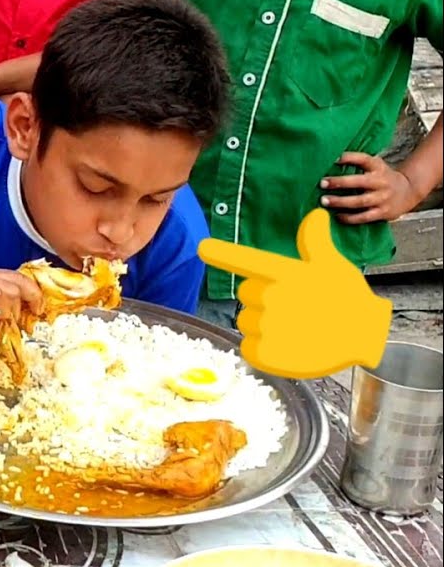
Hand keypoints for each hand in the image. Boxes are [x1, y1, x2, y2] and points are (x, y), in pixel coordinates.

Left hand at [197, 209, 391, 378]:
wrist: (363, 336)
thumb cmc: (346, 297)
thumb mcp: (332, 265)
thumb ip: (315, 242)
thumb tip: (316, 214)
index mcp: (286, 274)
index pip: (248, 260)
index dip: (223, 253)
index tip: (202, 247)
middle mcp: (274, 298)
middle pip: (247, 293)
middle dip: (264, 297)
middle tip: (293, 304)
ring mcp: (269, 326)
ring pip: (247, 320)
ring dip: (265, 323)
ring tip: (294, 325)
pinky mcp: (267, 352)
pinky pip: (249, 346)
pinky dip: (262, 346)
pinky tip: (286, 344)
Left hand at [320, 152, 419, 224]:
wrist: (409, 191)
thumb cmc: (383, 177)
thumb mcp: (375, 166)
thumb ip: (358, 163)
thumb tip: (331, 160)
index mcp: (377, 167)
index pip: (363, 159)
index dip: (349, 158)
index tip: (333, 158)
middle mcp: (380, 182)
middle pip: (359, 182)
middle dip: (340, 182)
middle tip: (322, 183)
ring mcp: (382, 198)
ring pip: (359, 201)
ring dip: (340, 202)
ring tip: (324, 201)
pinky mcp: (382, 212)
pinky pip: (364, 217)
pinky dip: (349, 218)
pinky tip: (337, 216)